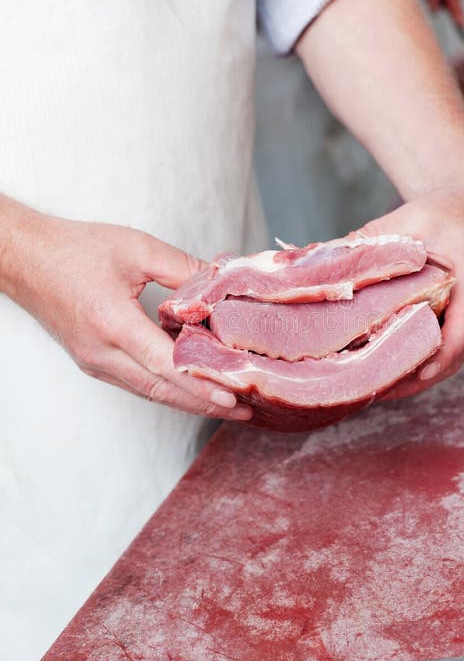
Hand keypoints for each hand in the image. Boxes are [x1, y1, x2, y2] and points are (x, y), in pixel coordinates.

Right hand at [1, 202, 251, 420]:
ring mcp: (95, 362)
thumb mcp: (137, 248)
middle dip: (204, 404)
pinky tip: (191, 387)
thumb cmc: (74, 249)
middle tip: (243, 411)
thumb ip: (183, 269)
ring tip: (226, 405)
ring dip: (187, 400)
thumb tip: (222, 283)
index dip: (203, 383)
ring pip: (149, 391)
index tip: (234, 397)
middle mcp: (102, 352)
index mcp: (113, 323)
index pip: (167, 365)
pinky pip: (136, 383)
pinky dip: (167, 388)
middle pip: (161, 389)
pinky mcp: (92, 362)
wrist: (24, 259)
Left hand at [356, 186, 463, 399]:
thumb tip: (322, 262)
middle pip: (453, 355)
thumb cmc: (443, 212)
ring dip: (413, 375)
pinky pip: (437, 347)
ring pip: (445, 358)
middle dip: (416, 377)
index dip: (442, 354)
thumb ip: (369, 240)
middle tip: (375, 389)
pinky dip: (413, 360)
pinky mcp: (453, 320)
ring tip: (372, 387)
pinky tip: (381, 367)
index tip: (419, 373)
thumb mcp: (407, 220)